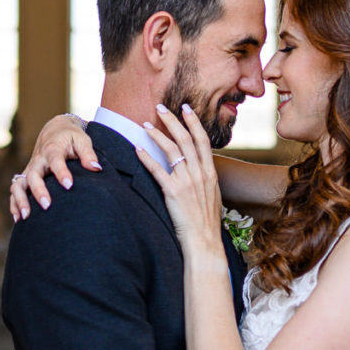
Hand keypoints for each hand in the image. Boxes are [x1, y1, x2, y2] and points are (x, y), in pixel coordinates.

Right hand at [10, 115, 99, 220]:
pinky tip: (18, 219)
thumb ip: (88, 154)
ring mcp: (30, 169)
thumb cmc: (71, 137)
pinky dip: (14, 204)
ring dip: (20, 200)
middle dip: (38, 191)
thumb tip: (96, 168)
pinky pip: (15, 190)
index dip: (61, 172)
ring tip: (26, 217)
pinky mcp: (26, 177)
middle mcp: (38, 160)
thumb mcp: (82, 140)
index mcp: (52, 149)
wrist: (54, 130)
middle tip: (47, 206)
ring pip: (18, 184)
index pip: (55, 160)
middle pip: (33, 175)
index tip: (69, 185)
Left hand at [136, 104, 224, 253]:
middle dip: (172, 120)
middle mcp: (199, 173)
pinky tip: (138, 148)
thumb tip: (198, 167)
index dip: (193, 122)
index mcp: (210, 173)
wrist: (204, 241)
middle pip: (185, 138)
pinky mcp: (173, 192)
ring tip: (145, 124)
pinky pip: (157, 170)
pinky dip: (146, 157)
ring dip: (157, 134)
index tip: (185, 108)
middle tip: (161, 107)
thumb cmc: (206, 222)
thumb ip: (204, 178)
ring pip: (171, 150)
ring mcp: (187, 182)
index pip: (202, 140)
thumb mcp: (212, 196)